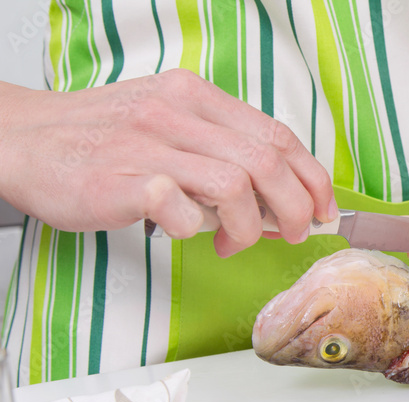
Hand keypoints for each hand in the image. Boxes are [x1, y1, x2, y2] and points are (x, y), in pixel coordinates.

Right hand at [0, 69, 335, 256]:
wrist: (21, 139)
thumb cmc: (100, 141)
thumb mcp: (170, 127)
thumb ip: (223, 155)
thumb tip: (281, 202)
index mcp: (196, 97)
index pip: (279, 135)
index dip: (313, 178)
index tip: (325, 209)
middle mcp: (176, 114)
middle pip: (268, 162)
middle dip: (296, 208)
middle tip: (293, 234)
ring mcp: (148, 146)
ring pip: (235, 185)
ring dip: (250, 226)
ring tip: (234, 242)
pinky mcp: (120, 180)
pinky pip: (178, 208)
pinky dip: (192, 228)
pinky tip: (181, 231)